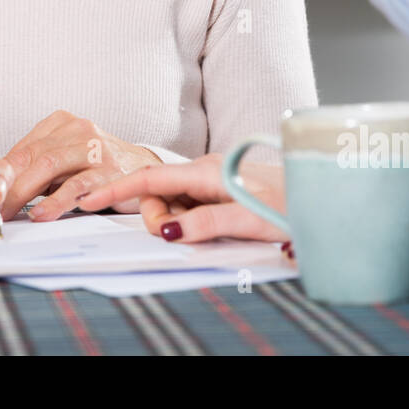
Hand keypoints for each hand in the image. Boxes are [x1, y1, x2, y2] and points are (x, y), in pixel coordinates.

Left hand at [0, 110, 162, 220]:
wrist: (143, 167)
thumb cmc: (96, 166)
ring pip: (50, 167)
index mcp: (61, 123)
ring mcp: (96, 148)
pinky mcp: (111, 171)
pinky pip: (78, 184)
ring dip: (24, 193)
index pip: (22, 149)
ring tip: (8, 212)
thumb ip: (34, 167)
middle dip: (7, 186)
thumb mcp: (63, 159)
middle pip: (32, 157)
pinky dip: (56, 200)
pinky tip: (42, 213)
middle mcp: (78, 130)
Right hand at [74, 153, 288, 242]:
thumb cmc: (291, 203)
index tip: (87, 200)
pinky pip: (190, 206)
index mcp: (207, 171)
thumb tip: (170, 231)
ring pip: (174, 203)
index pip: (150, 177)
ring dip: (176, 223)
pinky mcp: (220, 191)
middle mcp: (206, 171)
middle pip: (157, 193)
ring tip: (208, 234)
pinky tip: (211, 229)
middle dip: (157, 218)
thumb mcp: (249, 219)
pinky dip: (189, 221)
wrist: (321, 193)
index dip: (116, 189)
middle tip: (178, 238)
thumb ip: (208, 223)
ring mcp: (213, 180)